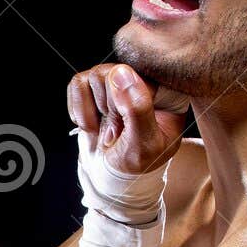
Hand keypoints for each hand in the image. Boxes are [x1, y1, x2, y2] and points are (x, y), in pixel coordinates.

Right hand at [66, 63, 186, 176]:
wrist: (113, 174)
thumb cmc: (136, 162)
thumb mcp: (144, 144)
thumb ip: (137, 109)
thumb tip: (120, 73)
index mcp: (168, 90)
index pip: (142, 78)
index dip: (129, 107)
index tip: (131, 130)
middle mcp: (144, 78)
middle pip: (116, 73)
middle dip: (110, 110)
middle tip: (119, 132)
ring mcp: (119, 78)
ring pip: (95, 76)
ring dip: (93, 111)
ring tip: (106, 128)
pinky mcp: (95, 84)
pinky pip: (78, 83)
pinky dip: (79, 110)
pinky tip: (92, 124)